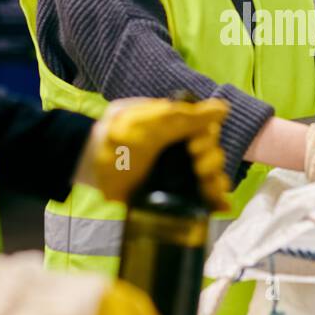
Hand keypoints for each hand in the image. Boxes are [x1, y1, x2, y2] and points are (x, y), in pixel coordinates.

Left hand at [78, 97, 230, 211]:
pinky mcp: (173, 197)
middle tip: (197, 166)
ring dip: (216, 180)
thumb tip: (224, 109)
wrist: (90, 166)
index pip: (209, 131)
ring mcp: (178, 174)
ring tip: (205, 184)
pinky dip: (216, 201)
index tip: (195, 147)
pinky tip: (221, 205)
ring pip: (212, 177)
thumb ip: (186, 116)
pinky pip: (201, 198)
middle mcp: (182, 150)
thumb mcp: (150, 121)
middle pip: (213, 154)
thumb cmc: (118, 136)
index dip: (208, 139)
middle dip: (212, 160)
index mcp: (179, 127)